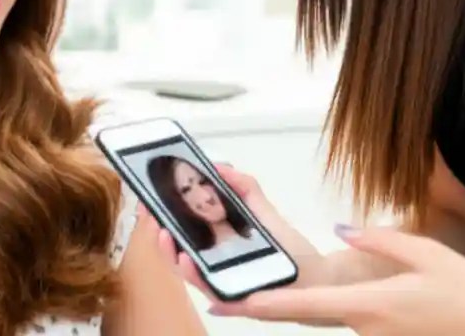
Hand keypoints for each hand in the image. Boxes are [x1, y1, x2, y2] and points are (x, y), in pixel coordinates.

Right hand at [145, 163, 333, 293]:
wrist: (316, 278)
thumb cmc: (288, 250)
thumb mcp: (263, 211)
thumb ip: (243, 188)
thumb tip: (219, 166)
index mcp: (215, 244)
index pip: (180, 230)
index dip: (161, 214)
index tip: (148, 196)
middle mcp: (212, 264)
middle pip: (174, 249)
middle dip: (156, 230)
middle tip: (149, 211)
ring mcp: (220, 282)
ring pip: (184, 271)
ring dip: (168, 253)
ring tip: (164, 233)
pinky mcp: (233, 299)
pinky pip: (207, 289)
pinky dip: (194, 274)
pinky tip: (187, 258)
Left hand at [206, 226, 464, 335]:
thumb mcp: (424, 254)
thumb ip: (379, 238)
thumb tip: (345, 229)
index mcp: (367, 305)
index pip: (300, 303)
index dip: (257, 304)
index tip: (222, 302)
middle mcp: (361, 329)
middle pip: (299, 316)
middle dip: (257, 309)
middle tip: (218, 302)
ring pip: (322, 320)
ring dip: (293, 308)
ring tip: (252, 294)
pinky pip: (343, 325)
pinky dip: (320, 312)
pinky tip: (300, 300)